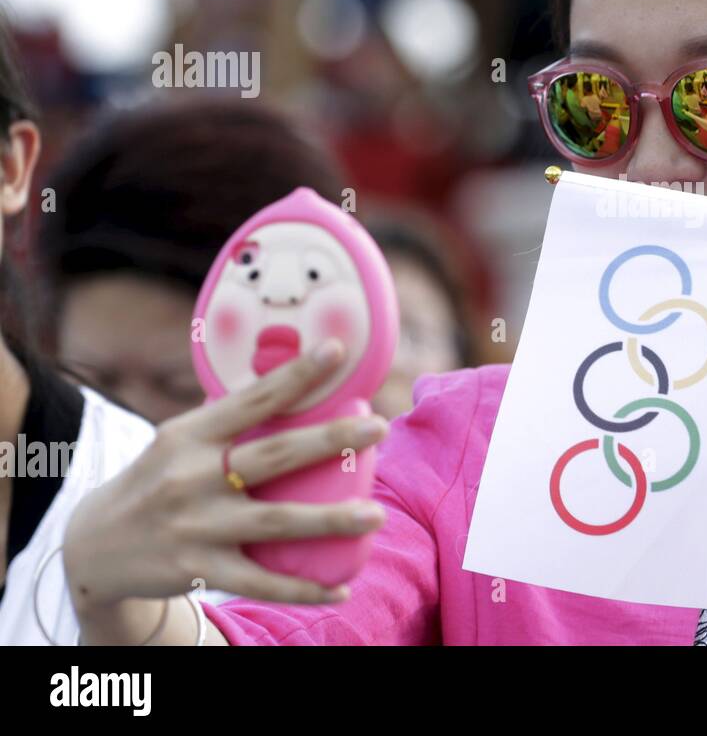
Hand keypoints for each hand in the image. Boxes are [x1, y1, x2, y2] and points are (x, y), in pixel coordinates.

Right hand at [64, 340, 388, 614]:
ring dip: (330, 520)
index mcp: (190, 435)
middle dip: (330, 440)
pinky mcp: (197, 569)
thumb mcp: (179, 441)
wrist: (92, 547)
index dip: (296, 375)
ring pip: (275, 522)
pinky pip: (259, 583)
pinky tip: (341, 590)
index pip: (252, 398)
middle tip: (379, 428)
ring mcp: (195, 525)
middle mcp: (192, 476)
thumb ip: (228, 419)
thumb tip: (292, 382)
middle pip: (274, 455)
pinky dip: (302, 590)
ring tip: (376, 516)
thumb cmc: (158, 480)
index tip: (338, 351)